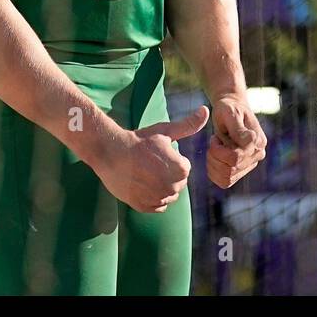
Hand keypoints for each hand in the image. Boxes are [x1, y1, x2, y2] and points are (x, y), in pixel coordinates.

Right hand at [95, 105, 209, 213]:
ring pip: (167, 195)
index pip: (184, 168)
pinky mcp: (144, 207)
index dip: (170, 158)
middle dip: (167, 174)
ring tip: (144, 173)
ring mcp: (157, 199)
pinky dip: (151, 197)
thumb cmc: (139, 140)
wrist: (110, 152)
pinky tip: (141, 184)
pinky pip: (156, 205)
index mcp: (181, 170)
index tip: (156, 153)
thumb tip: (206, 110)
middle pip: (177, 183)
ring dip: (160, 187)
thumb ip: (188, 125)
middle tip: (149, 162)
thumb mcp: (165, 131)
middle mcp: (172, 188)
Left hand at [206, 92, 266, 188]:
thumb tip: (250, 141)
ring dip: (213, 164)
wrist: (231, 109)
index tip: (216, 137)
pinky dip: (214, 172)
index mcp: (258, 142)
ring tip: (214, 148)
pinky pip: (225, 182)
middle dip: (214, 156)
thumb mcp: (230, 113)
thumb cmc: (229, 108)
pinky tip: (214, 158)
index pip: (235, 157)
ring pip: (227, 177)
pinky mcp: (241, 170)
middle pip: (230, 169)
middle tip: (214, 141)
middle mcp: (257, 155)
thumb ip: (238, 128)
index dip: (218, 149)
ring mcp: (250, 164)